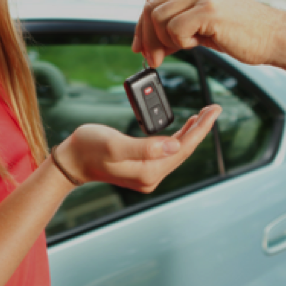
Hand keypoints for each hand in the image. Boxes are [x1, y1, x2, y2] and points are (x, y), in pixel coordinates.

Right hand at [55, 105, 222, 192]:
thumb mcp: (115, 145)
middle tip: (213, 109)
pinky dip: (178, 138)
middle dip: (200, 129)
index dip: (201, 129)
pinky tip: (183, 129)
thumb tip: (175, 145)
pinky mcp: (142, 168)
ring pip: (177, 152)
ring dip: (191, 133)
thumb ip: (145, 147)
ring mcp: (147, 174)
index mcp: (148, 171)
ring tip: (203, 116)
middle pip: (184, 150)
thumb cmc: (89, 148)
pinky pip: (167, 153)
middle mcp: (151, 176)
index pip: (183, 148)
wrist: (72, 161)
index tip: (213, 111)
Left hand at [132, 0, 281, 67]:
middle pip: (150, 8)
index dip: (142, 27)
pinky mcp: (208, 8)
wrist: (273, 36)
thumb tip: (144, 42)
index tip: (141, 48)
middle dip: (148, 39)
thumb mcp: (202, 20)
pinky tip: (200, 42)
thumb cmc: (240, 32)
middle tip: (156, 59)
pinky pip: (174, 30)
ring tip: (190, 44)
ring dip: (168, 41)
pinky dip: (182, 43)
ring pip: (158, 19)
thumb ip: (175, 22)